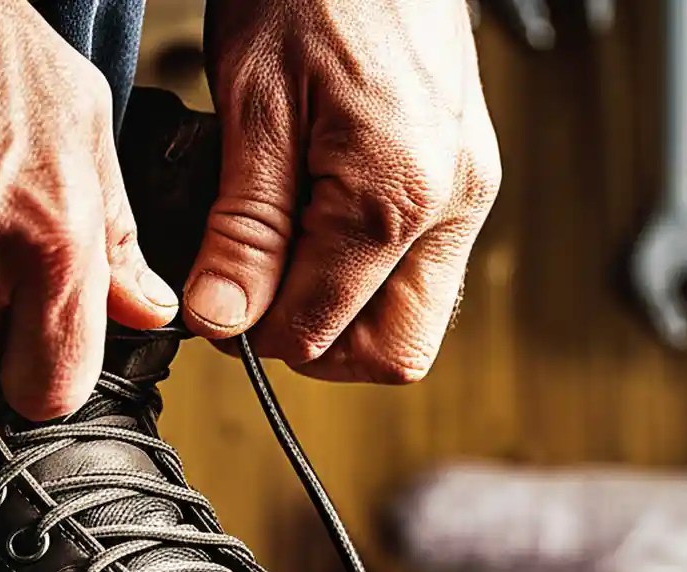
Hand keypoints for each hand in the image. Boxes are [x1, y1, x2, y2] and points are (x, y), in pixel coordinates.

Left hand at [187, 0, 500, 382]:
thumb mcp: (254, 106)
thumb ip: (245, 227)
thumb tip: (223, 320)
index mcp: (399, 192)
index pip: (324, 327)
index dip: (256, 331)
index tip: (216, 303)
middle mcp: (454, 204)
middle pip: (396, 351)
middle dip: (317, 343)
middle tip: (255, 298)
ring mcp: (471, 191)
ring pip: (417, 318)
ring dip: (347, 314)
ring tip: (286, 261)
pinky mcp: (469, 176)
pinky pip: (426, 269)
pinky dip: (371, 274)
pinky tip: (323, 231)